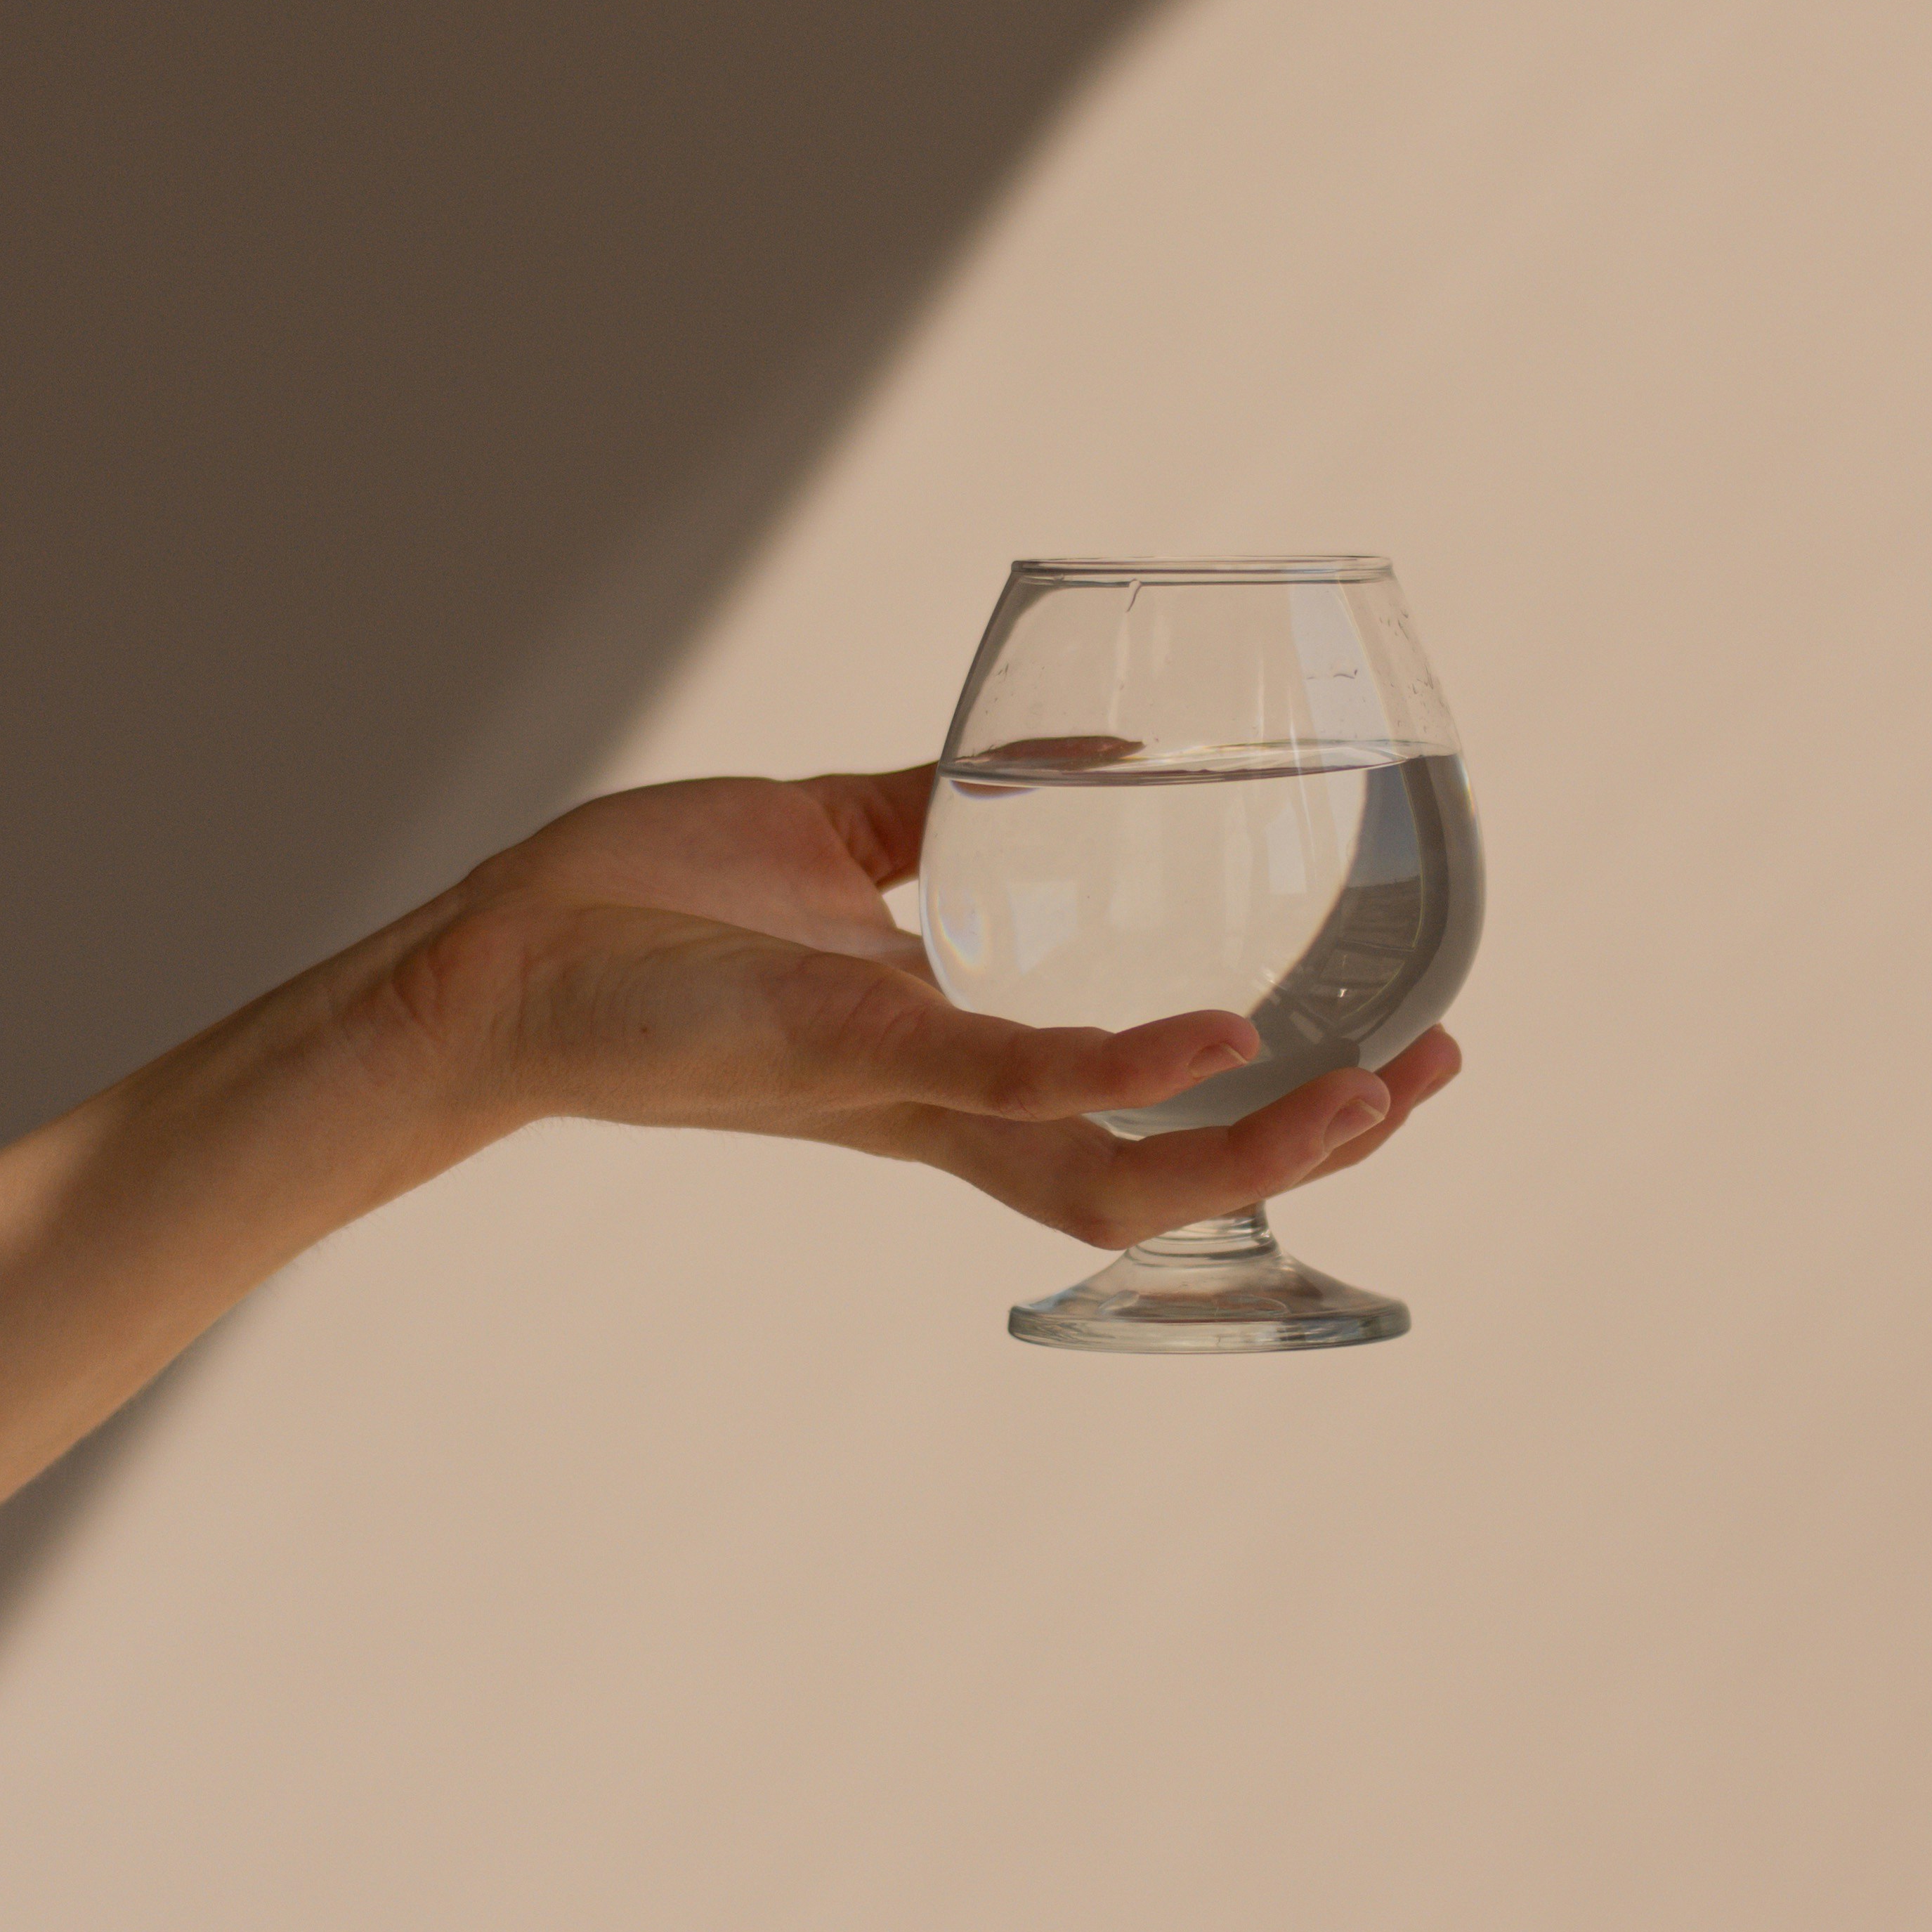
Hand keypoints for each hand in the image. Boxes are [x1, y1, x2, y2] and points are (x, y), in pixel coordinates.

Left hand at [377, 766, 1463, 1245]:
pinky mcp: (857, 1051)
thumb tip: (1104, 754)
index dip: (1267, 1107)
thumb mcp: (838, 846)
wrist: (499, 961)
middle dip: (1309, 1145)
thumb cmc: (649, 915)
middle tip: (1432, 1076)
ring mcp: (907, 1086)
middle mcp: (944, 1105)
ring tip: (1376, 1094)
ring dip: (1254, 1141)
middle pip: (1161, 1177)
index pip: (1141, 1120)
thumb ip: (963, 813)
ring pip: (1114, 1160)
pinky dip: (1125, 1064)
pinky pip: (1016, 1076)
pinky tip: (1222, 1035)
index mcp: (950, 1063)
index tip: (1389, 1048)